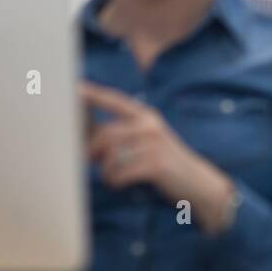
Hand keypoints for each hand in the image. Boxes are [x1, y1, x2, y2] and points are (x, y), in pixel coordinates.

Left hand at [81, 81, 234, 231]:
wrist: (197, 182)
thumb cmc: (162, 162)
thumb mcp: (145, 141)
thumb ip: (118, 134)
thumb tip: (81, 136)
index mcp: (146, 116)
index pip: (114, 100)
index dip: (93, 95)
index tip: (74, 87)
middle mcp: (150, 125)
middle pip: (105, 135)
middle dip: (92, 152)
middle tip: (91, 161)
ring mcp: (154, 144)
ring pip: (111, 156)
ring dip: (105, 171)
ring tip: (112, 175)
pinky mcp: (156, 164)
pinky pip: (120, 173)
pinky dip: (115, 181)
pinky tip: (121, 182)